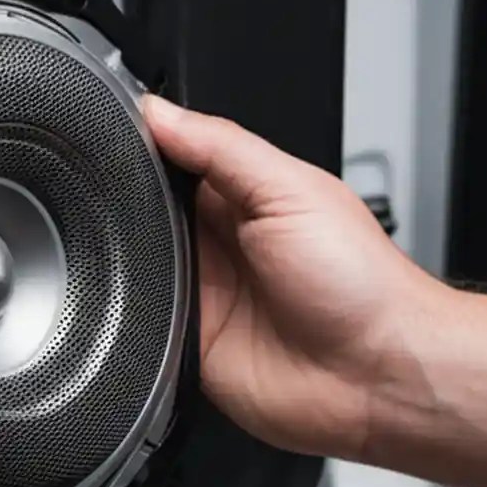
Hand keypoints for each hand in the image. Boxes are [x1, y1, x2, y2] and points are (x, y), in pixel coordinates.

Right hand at [143, 96, 446, 458]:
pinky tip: (140, 305)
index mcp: (243, 195)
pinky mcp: (190, 344)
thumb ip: (221, 148)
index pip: (174, 158)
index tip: (108, 135)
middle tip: (115, 203)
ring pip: (135, 267)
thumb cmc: (361, 283)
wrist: (379, 374)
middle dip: (125, 206)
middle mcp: (219, 243)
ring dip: (127, 263)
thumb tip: (160, 112)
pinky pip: (142, 325)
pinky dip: (132, 316)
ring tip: (138, 257)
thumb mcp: (291, 190)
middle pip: (144, 212)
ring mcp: (203, 294)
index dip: (143, 145)